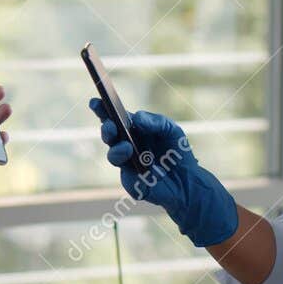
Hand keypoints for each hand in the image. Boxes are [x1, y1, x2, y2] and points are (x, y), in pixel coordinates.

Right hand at [88, 99, 236, 246]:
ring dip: (116, 149)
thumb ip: (155, 121)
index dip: (102, 109)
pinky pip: (125, 174)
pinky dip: (129, 164)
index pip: (114, 117)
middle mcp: (125, 145)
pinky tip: (136, 159)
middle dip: (106, 128)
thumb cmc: (177, 153)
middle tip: (110, 125)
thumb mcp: (171, 130)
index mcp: (133, 130)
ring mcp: (126, 163)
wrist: (188, 181)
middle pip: (109, 135)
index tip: (94, 102)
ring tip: (127, 147)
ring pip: (112, 155)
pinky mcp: (130, 181)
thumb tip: (137, 118)